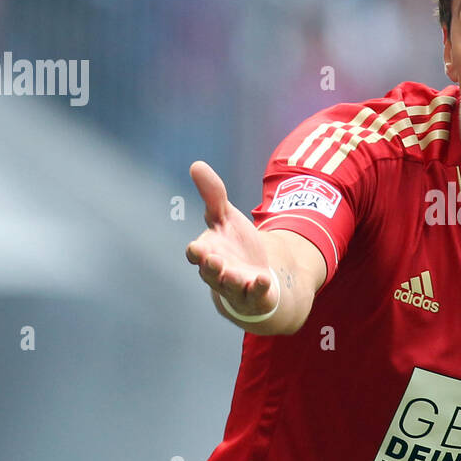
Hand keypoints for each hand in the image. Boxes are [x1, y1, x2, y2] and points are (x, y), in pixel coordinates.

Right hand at [185, 161, 277, 318]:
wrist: (254, 276)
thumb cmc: (234, 246)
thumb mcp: (225, 218)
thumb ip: (213, 195)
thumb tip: (196, 164)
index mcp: (208, 253)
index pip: (196, 255)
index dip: (196, 253)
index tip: (196, 248)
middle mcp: (218, 273)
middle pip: (210, 273)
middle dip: (211, 268)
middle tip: (213, 260)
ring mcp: (236, 287)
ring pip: (230, 286)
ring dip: (232, 280)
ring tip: (235, 274)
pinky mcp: (255, 295)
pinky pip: (256, 294)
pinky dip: (259, 288)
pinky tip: (264, 279)